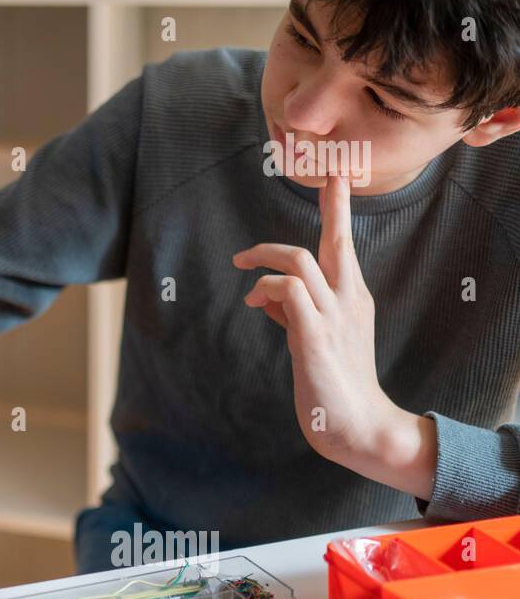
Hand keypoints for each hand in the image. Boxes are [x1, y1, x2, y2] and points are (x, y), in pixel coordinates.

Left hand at [232, 173, 398, 466]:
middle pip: (337, 239)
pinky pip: (287, 292)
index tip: (335, 177)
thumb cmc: (334, 382)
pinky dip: (264, 288)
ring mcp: (333, 316)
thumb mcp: (314, 339)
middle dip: (332, 203)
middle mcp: (348, 299)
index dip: (337, 210)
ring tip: (241, 264)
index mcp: (351, 297)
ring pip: (300, 261)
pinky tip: (253, 303)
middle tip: (327, 173)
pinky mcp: (313, 335)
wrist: (356, 426)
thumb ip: (291, 312)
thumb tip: (261, 296)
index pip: (343, 244)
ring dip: (264, 257)